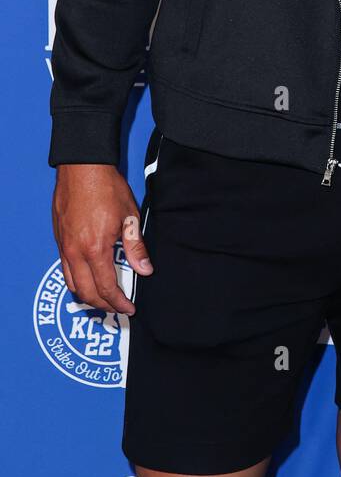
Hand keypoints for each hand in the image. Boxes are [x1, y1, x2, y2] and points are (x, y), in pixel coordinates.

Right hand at [52, 164, 153, 315]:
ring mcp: (63, 245)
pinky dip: (76, 279)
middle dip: (102, 304)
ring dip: (86, 295)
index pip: (107, 287)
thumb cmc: (107, 188)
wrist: (82, 168)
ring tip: (103, 298)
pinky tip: (88, 277)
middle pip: (86, 292)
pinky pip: (64, 267)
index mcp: (95, 249)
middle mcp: (75, 251)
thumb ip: (136, 247)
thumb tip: (145, 270)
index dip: (119, 302)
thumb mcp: (129, 217)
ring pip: (71, 282)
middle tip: (117, 308)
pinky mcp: (59, 238)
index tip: (129, 308)